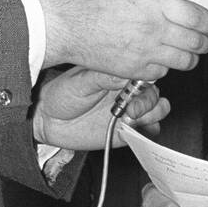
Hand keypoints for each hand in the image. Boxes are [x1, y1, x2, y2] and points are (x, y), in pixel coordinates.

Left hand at [33, 69, 169, 149]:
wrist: (49, 121)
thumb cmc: (62, 95)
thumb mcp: (80, 81)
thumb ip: (104, 78)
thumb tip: (126, 75)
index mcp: (119, 76)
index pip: (145, 75)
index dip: (145, 83)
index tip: (135, 91)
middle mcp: (127, 93)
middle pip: (155, 93)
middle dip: (148, 102)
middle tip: (131, 110)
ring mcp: (129, 112)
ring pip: (158, 110)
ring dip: (152, 115)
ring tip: (131, 120)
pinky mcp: (127, 131)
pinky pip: (149, 131)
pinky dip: (150, 131)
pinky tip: (135, 130)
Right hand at [38, 0, 207, 78]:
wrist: (66, 26)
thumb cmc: (91, 5)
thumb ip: (158, 1)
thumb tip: (179, 8)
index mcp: (155, 5)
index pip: (199, 17)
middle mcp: (154, 28)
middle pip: (197, 42)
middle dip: (205, 43)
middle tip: (204, 41)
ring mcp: (145, 52)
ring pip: (184, 61)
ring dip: (190, 58)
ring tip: (186, 52)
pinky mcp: (134, 70)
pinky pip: (162, 74)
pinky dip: (164, 69)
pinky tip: (158, 60)